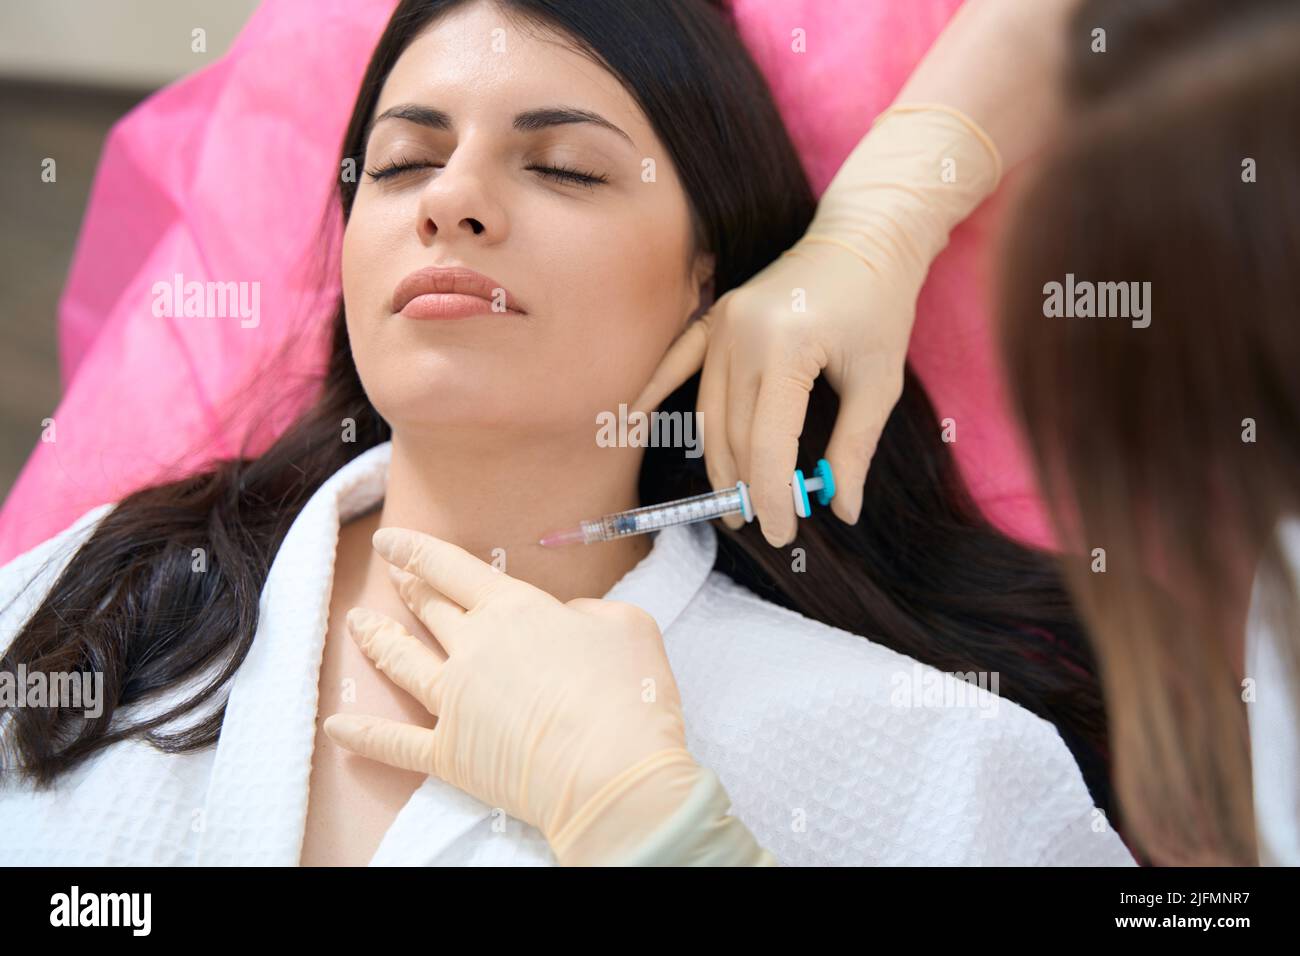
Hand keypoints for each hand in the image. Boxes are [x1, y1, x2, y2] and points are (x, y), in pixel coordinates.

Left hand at [322, 527, 700, 861]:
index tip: (394, 540)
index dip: (418, 550)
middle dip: (410, 586)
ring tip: (357, 622)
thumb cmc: (627, 695)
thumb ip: (588, 611)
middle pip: (431, 609)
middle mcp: (474, 649)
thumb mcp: (626, 624)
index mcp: (514, 610)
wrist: (612, 773)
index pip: (454, 568)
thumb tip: (567, 622)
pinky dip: (363, 736)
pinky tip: (335, 728)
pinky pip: (395, 744)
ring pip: (404, 663)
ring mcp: (455, 702)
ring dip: (378, 640)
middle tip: (393, 574)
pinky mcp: (450, 754)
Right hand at [631, 104, 1001, 547]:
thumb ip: (854, 448)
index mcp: (787, 348)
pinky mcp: (716, 318)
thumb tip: (842, 509)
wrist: (862, 238)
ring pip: (709, 414)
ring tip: (735, 501)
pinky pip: (678, 363)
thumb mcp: (878, 382)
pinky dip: (658, 392)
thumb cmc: (879, 307)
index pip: (769, 444)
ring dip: (719, 462)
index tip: (783, 532)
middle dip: (748, 487)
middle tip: (764, 524)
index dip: (773, 496)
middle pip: (734, 436)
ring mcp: (722, 324)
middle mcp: (742, 335)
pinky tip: (636, 418)